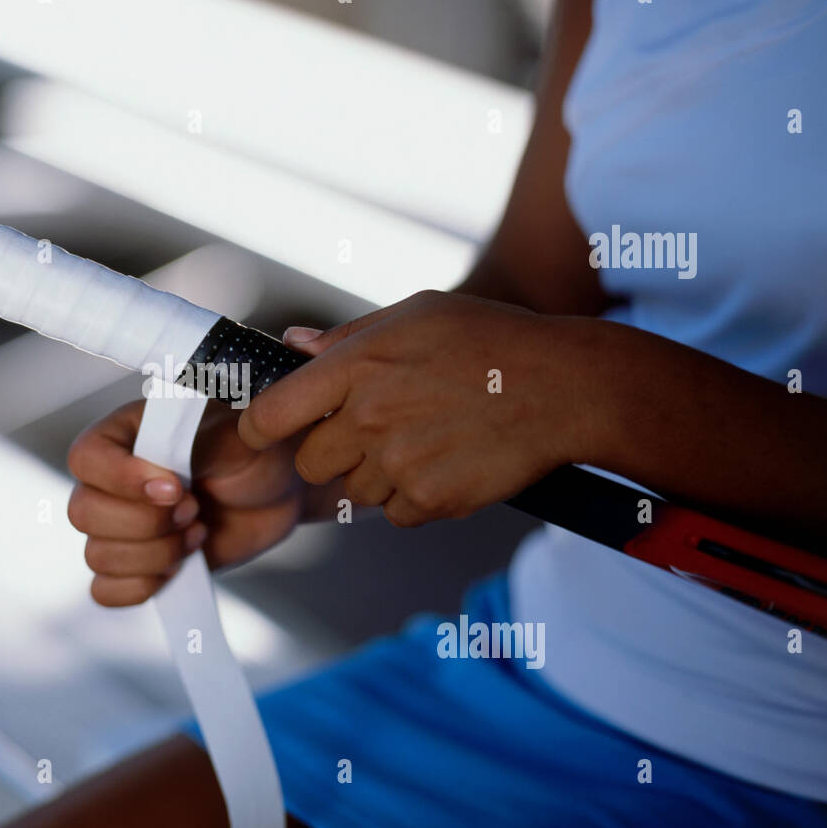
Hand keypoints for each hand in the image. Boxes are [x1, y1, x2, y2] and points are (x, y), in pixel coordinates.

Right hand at [67, 399, 307, 605]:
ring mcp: (120, 526)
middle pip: (83, 513)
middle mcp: (111, 481)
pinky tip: (179, 567)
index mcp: (124, 436)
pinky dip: (141, 587)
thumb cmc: (254, 451)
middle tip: (195, 510)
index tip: (175, 488)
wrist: (280, 491)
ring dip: (155, 554)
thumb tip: (160, 473)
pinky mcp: (135, 566)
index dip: (121, 479)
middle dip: (147, 522)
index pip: (86, 458)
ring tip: (198, 532)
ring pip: (98, 556)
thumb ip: (194, 447)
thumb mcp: (234, 437)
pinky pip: (106, 591)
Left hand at [238, 291, 589, 526]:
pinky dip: (414, 497)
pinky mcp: (430, 500)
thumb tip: (291, 345)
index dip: (261, 427)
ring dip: (377, 475)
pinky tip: (447, 462)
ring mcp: (399, 463)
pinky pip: (395, 512)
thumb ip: (346, 338)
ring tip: (425, 439)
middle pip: (309, 462)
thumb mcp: (416, 315)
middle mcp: (370, 416)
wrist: (566, 388)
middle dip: (330, 452)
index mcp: (357, 365)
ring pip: (353, 491)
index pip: (271, 414)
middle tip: (374, 431)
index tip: (268, 430)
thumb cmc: (490, 340)